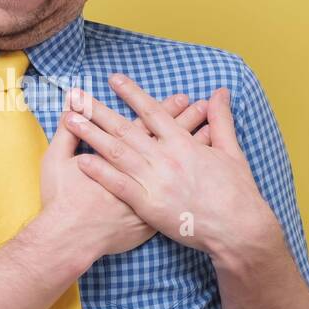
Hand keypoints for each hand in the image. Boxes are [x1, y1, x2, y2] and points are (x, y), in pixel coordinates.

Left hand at [65, 73, 278, 260]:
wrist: (238, 229)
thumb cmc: (238, 192)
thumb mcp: (232, 151)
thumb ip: (221, 120)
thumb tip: (220, 92)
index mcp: (184, 143)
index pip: (152, 111)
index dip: (131, 93)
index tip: (112, 79)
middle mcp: (166, 158)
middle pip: (125, 128)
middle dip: (98, 110)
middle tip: (77, 96)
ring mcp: (156, 181)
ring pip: (117, 152)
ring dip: (91, 134)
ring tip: (70, 119)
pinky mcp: (149, 206)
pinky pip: (118, 185)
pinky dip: (99, 172)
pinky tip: (80, 160)